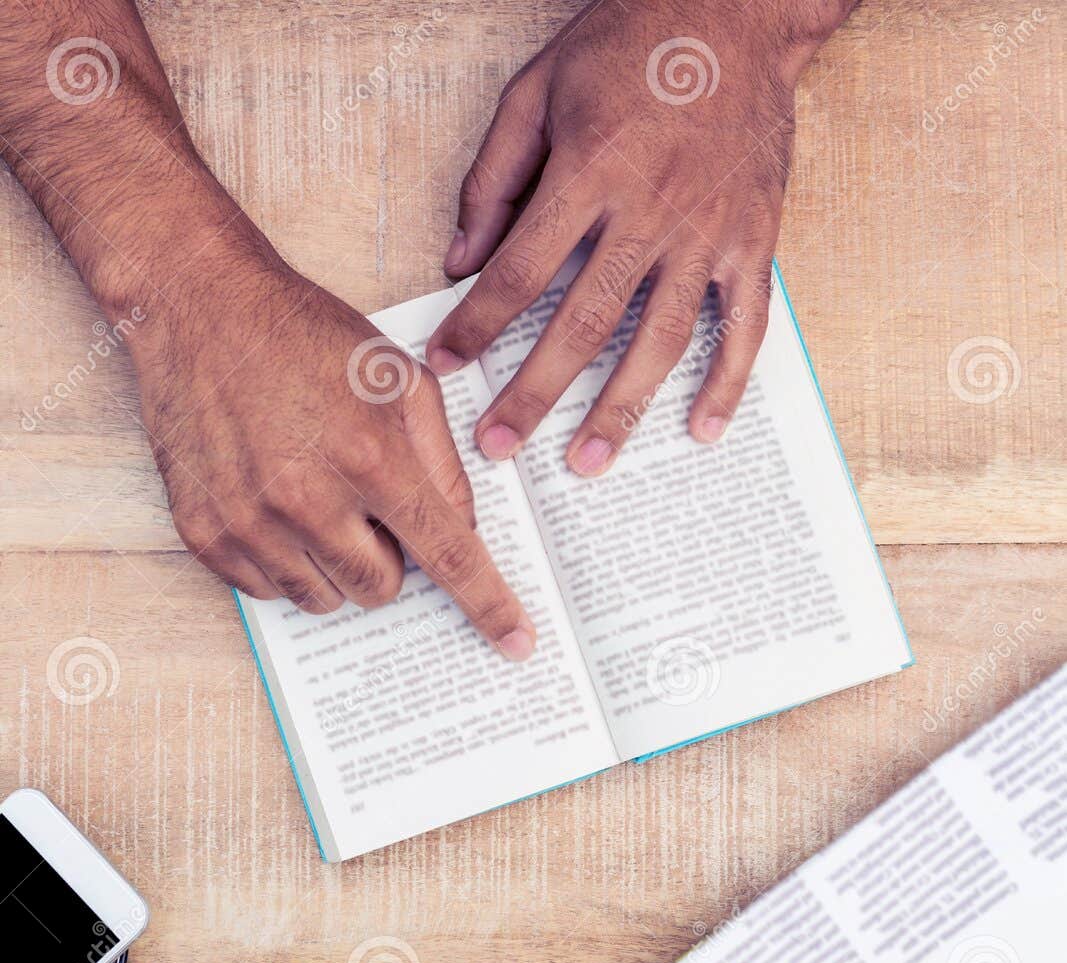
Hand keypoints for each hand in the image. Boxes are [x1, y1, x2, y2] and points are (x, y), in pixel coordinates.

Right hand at [128, 236, 535, 654]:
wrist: (197, 305)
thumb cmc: (302, 334)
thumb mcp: (397, 377)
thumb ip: (441, 459)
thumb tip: (464, 531)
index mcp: (368, 455)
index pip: (445, 553)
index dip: (486, 602)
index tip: (516, 642)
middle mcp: (307, 499)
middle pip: (380, 588)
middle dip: (386, 557)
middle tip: (362, 502)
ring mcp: (249, 522)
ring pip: (323, 600)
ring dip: (333, 565)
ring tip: (313, 499)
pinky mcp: (205, 532)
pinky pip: (267, 592)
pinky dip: (282, 563)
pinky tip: (272, 505)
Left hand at [427, 0, 851, 472]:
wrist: (736, 4)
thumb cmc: (631, 40)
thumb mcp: (539, 87)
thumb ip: (495, 176)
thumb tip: (461, 259)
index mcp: (589, 170)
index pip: (518, 271)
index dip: (476, 325)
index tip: (445, 367)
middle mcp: (649, 211)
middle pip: (582, 323)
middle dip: (534, 393)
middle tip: (500, 447)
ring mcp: (707, 232)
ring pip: (659, 339)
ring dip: (621, 408)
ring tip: (589, 461)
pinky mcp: (753, 239)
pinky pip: (743, 325)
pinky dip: (726, 382)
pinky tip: (700, 430)